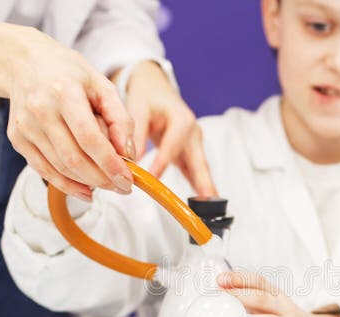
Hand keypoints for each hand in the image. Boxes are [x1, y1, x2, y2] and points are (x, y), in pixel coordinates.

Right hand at [0, 20, 136, 201]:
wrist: (24, 63)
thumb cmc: (69, 73)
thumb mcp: (102, 85)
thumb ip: (120, 118)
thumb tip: (129, 153)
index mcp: (64, 92)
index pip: (89, 138)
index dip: (110, 164)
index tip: (128, 180)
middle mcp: (40, 111)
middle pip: (74, 159)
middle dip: (102, 179)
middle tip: (123, 187)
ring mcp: (26, 127)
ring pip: (60, 168)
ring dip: (88, 183)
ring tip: (109, 185)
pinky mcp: (18, 138)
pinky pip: (44, 170)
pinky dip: (67, 185)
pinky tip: (86, 190)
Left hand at [122, 61, 216, 196]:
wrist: (155, 86)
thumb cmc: (147, 95)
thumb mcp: (138, 108)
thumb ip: (135, 133)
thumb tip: (130, 159)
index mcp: (182, 120)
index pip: (172, 146)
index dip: (162, 163)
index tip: (153, 179)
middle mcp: (192, 132)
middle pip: (199, 161)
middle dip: (203, 182)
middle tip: (208, 200)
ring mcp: (194, 143)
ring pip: (200, 168)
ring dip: (205, 187)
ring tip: (209, 208)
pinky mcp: (189, 150)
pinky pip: (195, 169)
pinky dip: (198, 184)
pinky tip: (202, 201)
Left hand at [218, 271, 339, 316]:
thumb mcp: (275, 305)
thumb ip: (252, 300)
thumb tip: (218, 294)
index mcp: (279, 297)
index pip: (260, 282)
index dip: (240, 278)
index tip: (220, 279)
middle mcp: (286, 310)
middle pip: (263, 299)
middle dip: (240, 296)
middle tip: (220, 298)